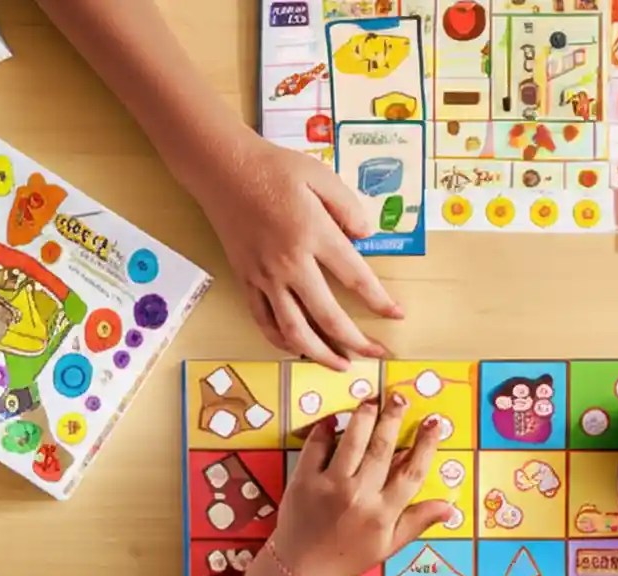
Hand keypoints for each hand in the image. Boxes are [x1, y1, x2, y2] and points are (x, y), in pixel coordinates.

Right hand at [194, 131, 402, 369]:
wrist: (221, 168)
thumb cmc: (274, 168)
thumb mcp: (321, 175)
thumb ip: (348, 207)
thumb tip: (365, 237)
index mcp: (314, 234)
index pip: (356, 278)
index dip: (379, 301)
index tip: (396, 314)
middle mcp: (290, 263)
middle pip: (328, 316)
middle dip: (357, 341)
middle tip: (377, 353)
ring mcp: (264, 276)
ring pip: (294, 330)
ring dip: (320, 354)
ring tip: (341, 365)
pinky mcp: (245, 280)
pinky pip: (264, 321)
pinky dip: (282, 341)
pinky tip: (299, 349)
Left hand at [267, 392, 451, 575]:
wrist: (300, 568)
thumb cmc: (347, 556)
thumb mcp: (387, 546)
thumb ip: (417, 521)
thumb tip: (450, 507)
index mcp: (383, 513)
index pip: (412, 472)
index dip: (426, 444)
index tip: (434, 423)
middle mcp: (359, 496)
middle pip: (383, 448)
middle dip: (394, 418)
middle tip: (400, 397)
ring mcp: (330, 487)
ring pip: (353, 441)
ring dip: (364, 416)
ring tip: (372, 400)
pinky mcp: (304, 481)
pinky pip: (316, 447)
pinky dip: (325, 430)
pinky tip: (333, 419)